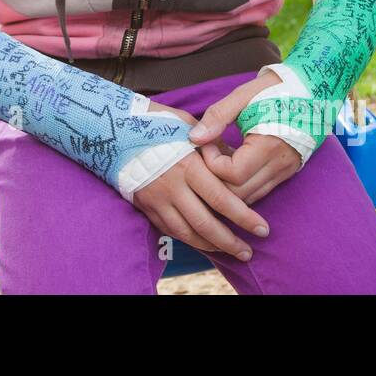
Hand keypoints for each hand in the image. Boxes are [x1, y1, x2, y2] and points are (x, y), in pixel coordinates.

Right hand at [132, 101, 270, 259]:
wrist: (113, 129)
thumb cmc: (156, 123)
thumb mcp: (188, 127)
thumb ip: (212, 145)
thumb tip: (234, 161)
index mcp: (188, 165)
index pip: (222, 198)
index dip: (244, 217)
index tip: (262, 228)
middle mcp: (173, 186)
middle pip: (205, 223)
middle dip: (230, 241)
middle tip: (248, 252)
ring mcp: (156, 199)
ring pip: (186, 233)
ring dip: (210, 246)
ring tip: (229, 251)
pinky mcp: (145, 205)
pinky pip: (169, 230)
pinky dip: (188, 240)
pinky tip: (202, 243)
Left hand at [187, 72, 303, 205]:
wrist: (312, 89)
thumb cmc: (275, 89)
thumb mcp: (243, 96)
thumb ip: (217, 117)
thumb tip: (194, 138)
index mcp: (269, 145)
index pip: (233, 174)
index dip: (212, 163)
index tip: (207, 143)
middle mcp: (280, 165)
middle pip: (239, 194)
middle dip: (216, 179)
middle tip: (207, 154)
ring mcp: (285, 171)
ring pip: (249, 197)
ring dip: (228, 185)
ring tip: (219, 158)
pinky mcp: (286, 172)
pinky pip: (258, 190)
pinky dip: (241, 184)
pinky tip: (232, 163)